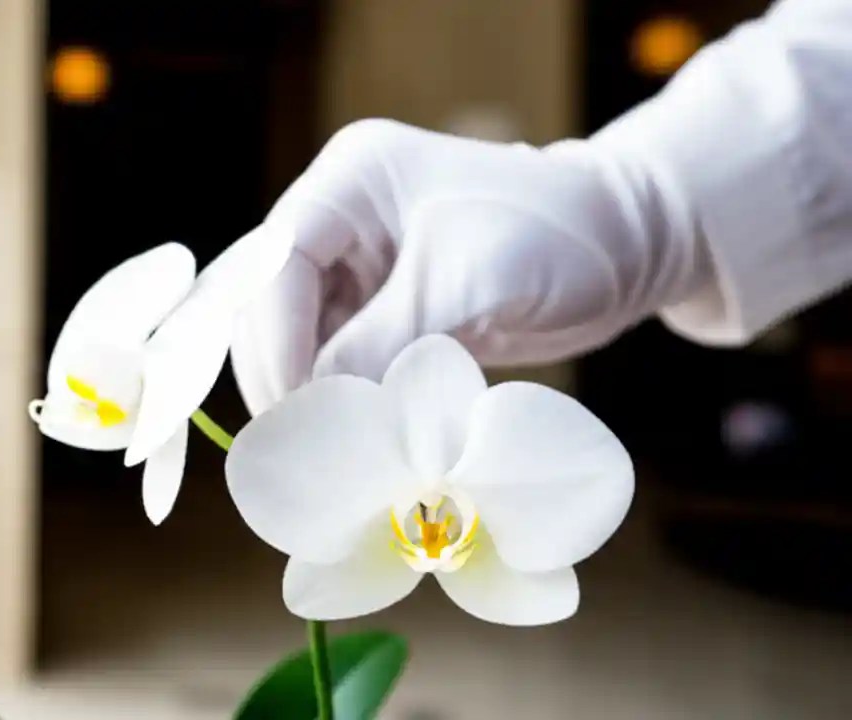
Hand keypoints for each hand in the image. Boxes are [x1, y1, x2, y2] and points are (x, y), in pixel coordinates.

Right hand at [231, 119, 707, 414]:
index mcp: (351, 180)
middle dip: (281, 368)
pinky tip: (353, 435)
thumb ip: (381, 343)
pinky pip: (339, 356)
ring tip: (324, 449)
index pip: (278, 260)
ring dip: (307, 389)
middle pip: (273, 300)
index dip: (276, 336)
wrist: (630, 248)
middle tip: (297, 442)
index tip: (292, 405)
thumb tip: (315, 413)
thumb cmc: (558, 235)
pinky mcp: (385, 308)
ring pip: (299, 335)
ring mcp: (361, 264)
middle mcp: (344, 217)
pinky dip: (342, 397)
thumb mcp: (464, 284)